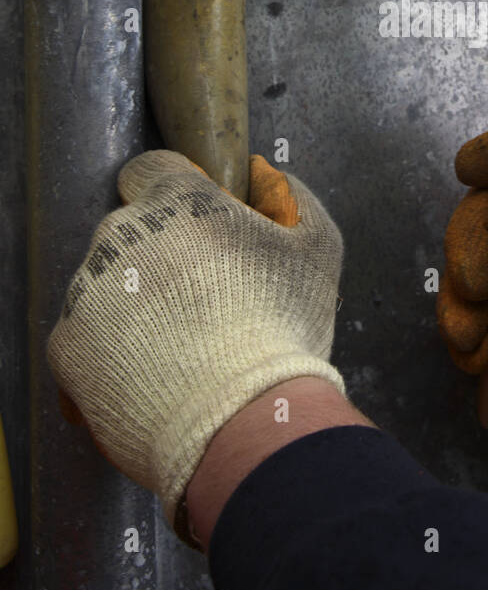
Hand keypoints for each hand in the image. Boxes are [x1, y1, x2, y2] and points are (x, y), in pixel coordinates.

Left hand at [47, 152, 343, 539]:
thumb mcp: (318, 248)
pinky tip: (156, 373)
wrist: (240, 420)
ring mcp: (86, 291)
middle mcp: (119, 234)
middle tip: (203, 299)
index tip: (201, 230)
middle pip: (129, 229)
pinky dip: (113, 352)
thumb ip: (288, 197)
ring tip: (183, 346)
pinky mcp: (66, 346)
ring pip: (106, 284)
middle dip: (159, 253)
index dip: (177, 194)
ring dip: (134, 303)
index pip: (151, 170)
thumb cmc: (281, 328)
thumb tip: (259, 175)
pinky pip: (87, 338)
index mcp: (175, 199)